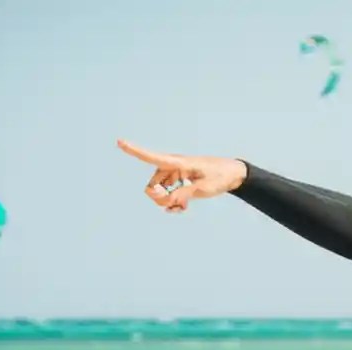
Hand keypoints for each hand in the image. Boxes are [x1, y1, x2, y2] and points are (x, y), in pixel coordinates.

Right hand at [116, 139, 248, 212]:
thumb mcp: (204, 188)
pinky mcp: (178, 181)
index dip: (135, 150)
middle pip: (152, 185)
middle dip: (157, 198)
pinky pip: (166, 194)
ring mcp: (174, 175)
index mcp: (178, 163)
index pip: (152, 157)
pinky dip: (171, 202)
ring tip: (182, 207)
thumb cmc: (220, 177)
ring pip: (158, 192)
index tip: (119, 141)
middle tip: (173, 204)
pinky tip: (181, 207)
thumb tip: (167, 201)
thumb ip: (184, 194)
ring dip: (166, 202)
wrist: (232, 174)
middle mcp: (172, 167)